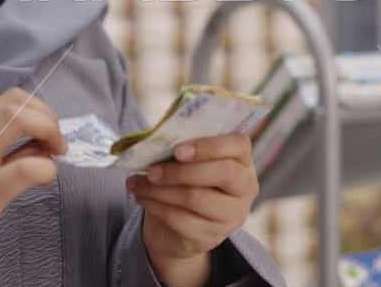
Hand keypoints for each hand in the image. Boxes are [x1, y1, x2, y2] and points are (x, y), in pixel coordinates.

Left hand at [127, 134, 257, 282]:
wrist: (178, 229)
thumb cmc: (186, 182)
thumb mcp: (188, 162)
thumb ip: (182, 150)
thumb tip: (156, 142)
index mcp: (243, 161)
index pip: (238, 145)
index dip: (209, 146)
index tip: (178, 150)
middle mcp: (245, 188)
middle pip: (224, 173)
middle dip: (182, 171)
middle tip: (151, 171)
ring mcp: (231, 216)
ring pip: (197, 198)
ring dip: (160, 189)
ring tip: (136, 183)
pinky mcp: (211, 237)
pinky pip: (181, 220)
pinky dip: (155, 206)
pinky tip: (141, 197)